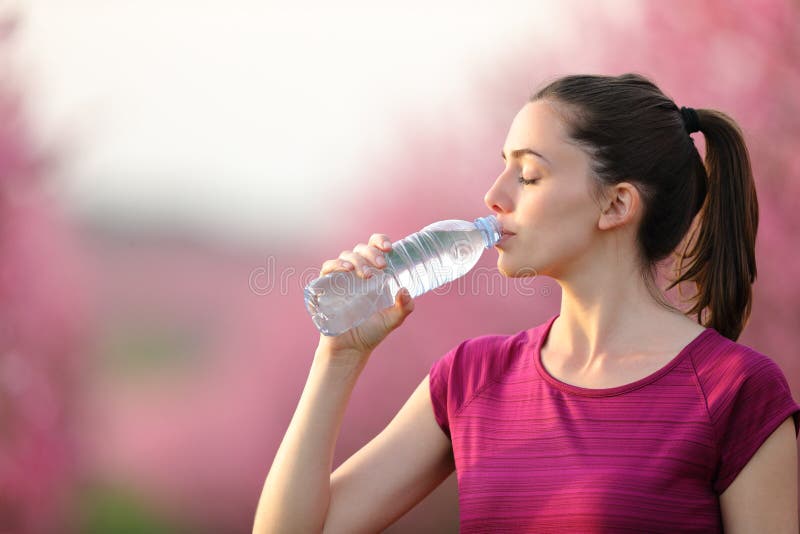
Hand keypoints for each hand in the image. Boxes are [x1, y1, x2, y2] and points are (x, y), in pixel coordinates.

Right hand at [316, 233, 413, 356]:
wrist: (350, 349)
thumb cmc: (371, 332)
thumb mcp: (393, 319)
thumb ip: (404, 307)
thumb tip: (405, 290)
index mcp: (373, 273)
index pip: (374, 248)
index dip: (380, 241)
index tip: (389, 249)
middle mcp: (356, 272)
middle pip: (361, 249)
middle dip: (371, 253)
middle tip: (381, 266)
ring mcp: (340, 278)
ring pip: (346, 256)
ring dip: (357, 260)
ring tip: (367, 274)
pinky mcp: (326, 286)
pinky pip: (328, 267)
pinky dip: (336, 264)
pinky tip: (347, 270)